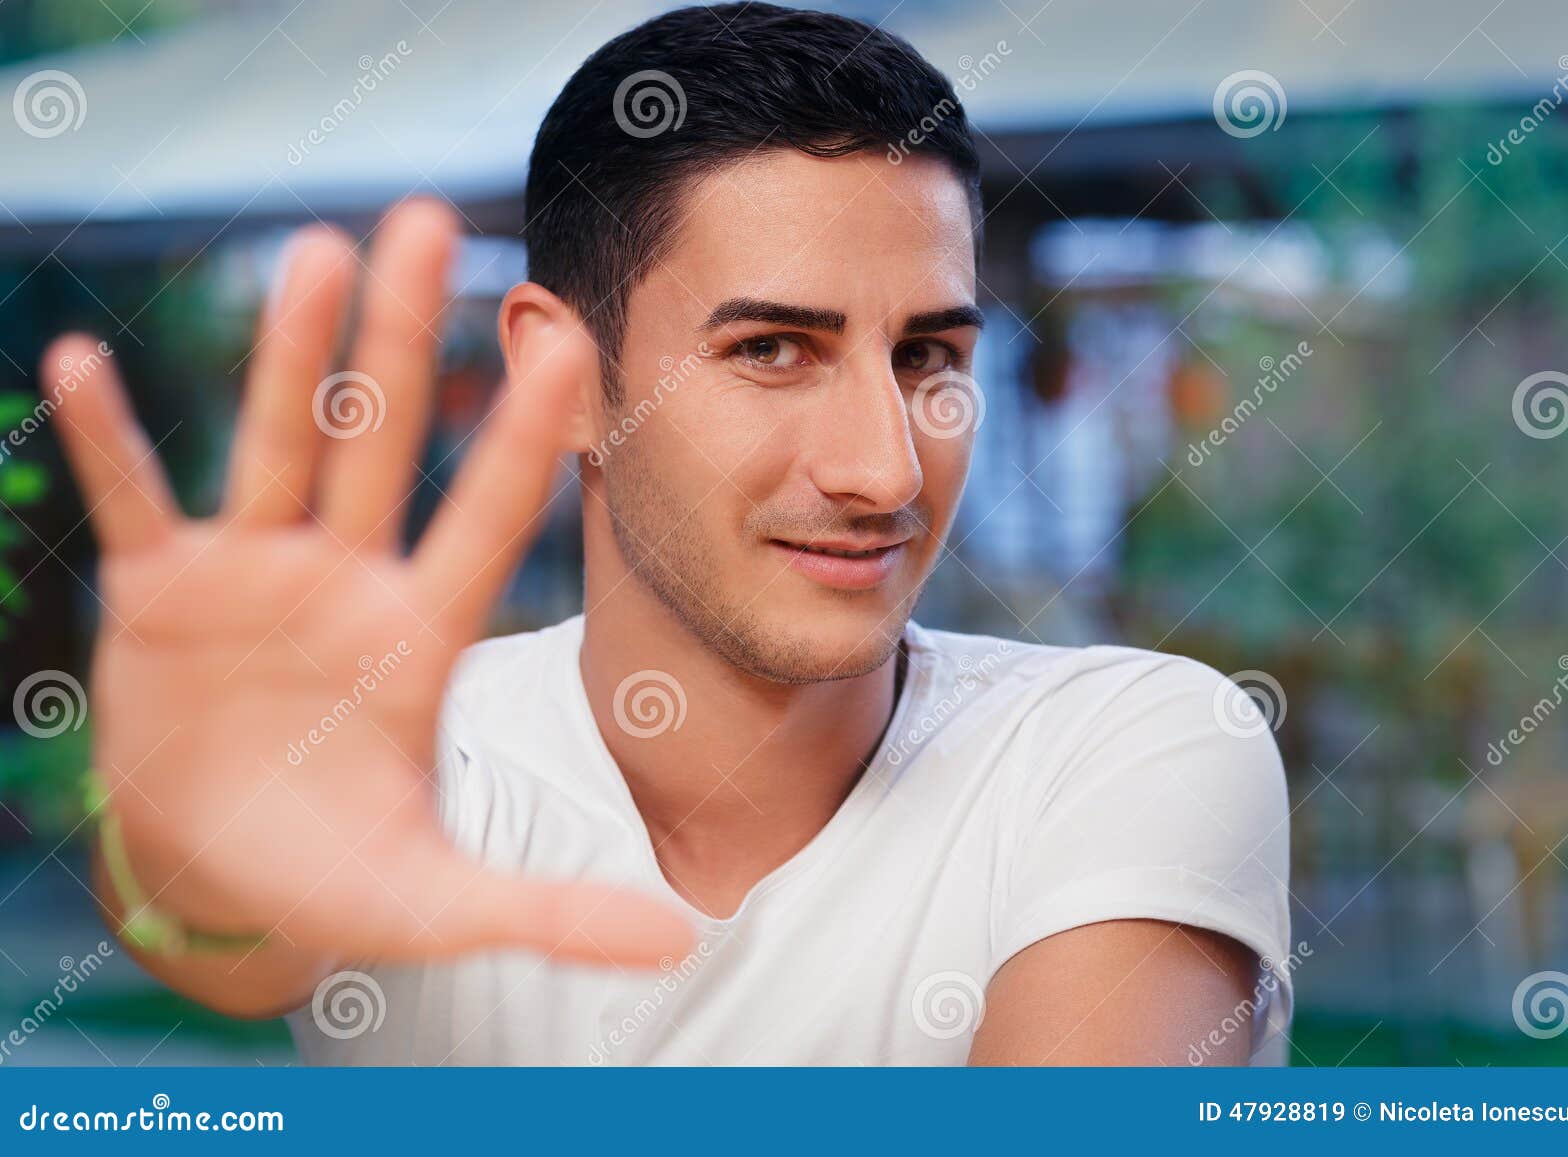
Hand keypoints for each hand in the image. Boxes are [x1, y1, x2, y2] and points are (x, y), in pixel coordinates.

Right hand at [45, 199, 690, 968]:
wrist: (226, 870)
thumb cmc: (339, 874)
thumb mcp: (441, 901)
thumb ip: (554, 914)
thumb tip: (681, 947)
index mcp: (419, 636)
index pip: (485, 519)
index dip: (519, 439)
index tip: (567, 343)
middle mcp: (345, 581)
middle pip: (379, 440)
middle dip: (400, 339)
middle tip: (428, 219)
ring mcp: (254, 576)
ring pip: (275, 445)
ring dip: (286, 353)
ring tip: (311, 247)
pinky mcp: (162, 594)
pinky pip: (135, 503)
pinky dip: (111, 441)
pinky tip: (82, 362)